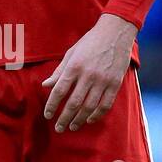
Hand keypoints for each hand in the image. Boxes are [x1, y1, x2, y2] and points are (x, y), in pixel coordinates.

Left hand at [42, 14, 135, 131]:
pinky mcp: (115, 83)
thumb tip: (45, 85)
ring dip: (80, 119)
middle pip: (73, 103)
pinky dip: (97, 115)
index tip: (47, 115)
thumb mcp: (71, 53)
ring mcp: (103, 80)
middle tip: (59, 128)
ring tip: (73, 126)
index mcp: (74, 66)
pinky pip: (106, 105)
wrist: (116, 32)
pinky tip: (90, 120)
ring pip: (89, 107)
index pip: (59, 91)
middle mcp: (88, 75)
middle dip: (64, 118)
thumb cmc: (90, 42)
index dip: (51, 105)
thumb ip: (59, 71)